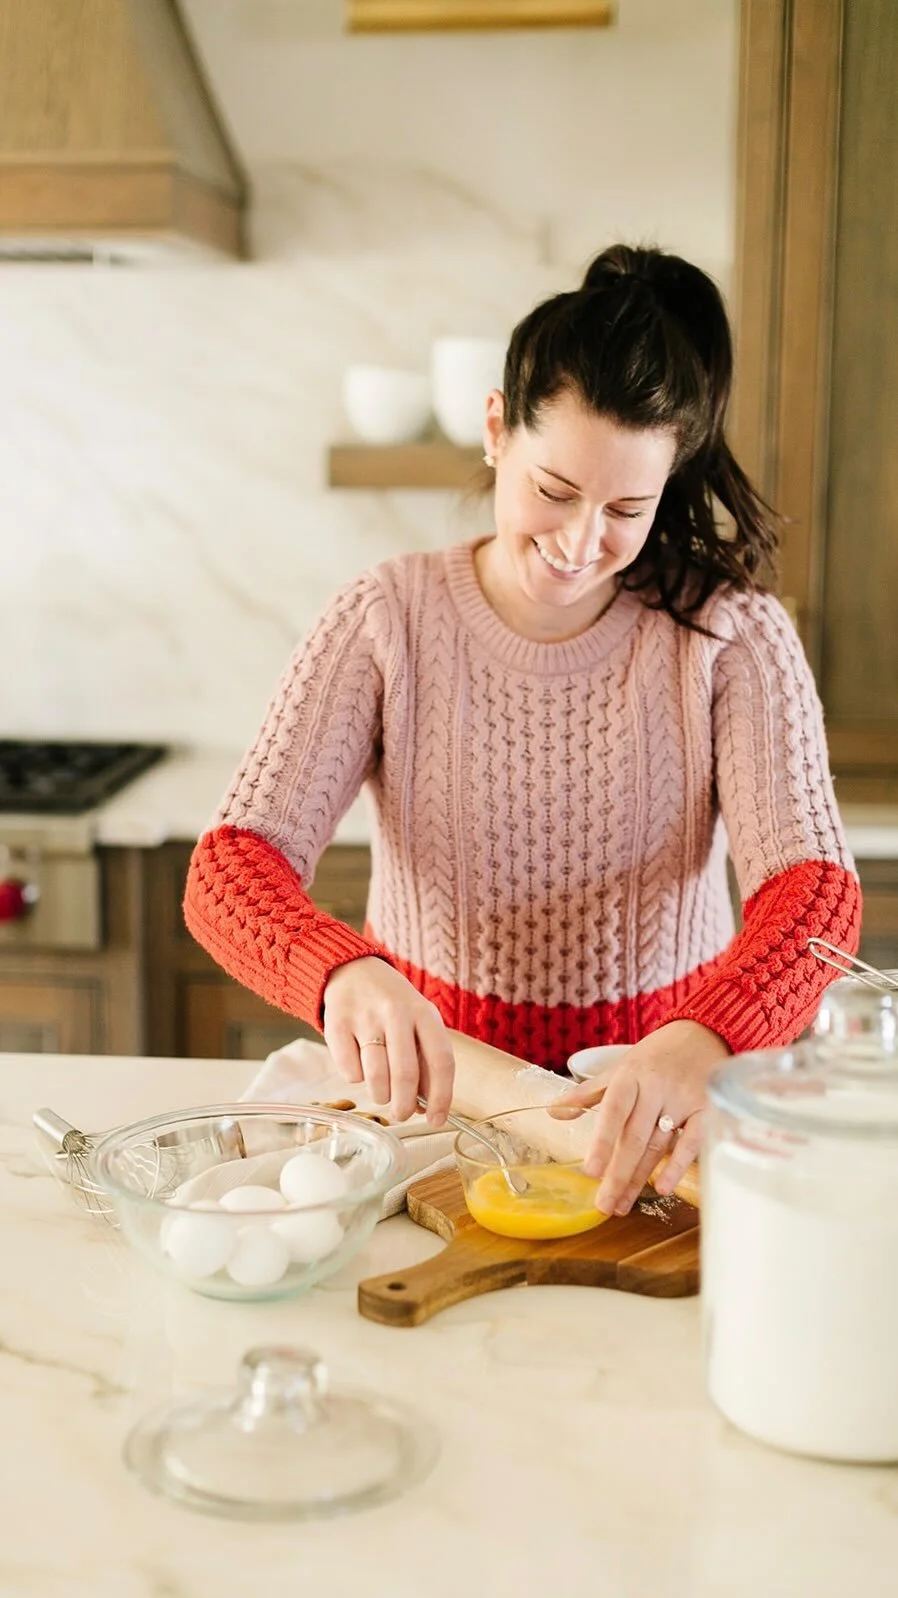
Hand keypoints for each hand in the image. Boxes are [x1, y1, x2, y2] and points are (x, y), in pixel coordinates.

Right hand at [322, 956, 454, 1125]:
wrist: (352, 970)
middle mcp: (396, 1012)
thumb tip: (427, 1107)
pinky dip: (355, 1078)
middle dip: (404, 1106)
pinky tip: (359, 1065)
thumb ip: (424, 1059)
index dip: (442, 1096)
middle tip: (402, 1115)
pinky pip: (349, 1071)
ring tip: (381, 1092)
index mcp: (424, 1012)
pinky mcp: (337, 1023)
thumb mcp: (418, 1021)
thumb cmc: (393, 1007)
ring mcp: (365, 1017)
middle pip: (405, 1074)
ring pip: (375, 1078)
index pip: (441, 1061)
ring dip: (380, 1096)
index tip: (437, 1120)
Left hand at [558, 1021, 729, 1214]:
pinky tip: (663, 1188)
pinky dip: (678, 1166)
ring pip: (659, 1145)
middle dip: (618, 1175)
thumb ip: (588, 1093)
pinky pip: (693, 1142)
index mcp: (631, 1075)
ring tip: (622, 1205)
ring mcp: (684, 1098)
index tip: (590, 1172)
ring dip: (640, 1178)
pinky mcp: (709, 1109)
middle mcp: (657, 1087)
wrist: (702, 1034)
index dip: (602, 1142)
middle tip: (603, 1205)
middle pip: (635, 1137)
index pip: (614, 1112)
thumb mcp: (619, 1069)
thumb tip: (553, 1112)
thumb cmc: (654, 1057)